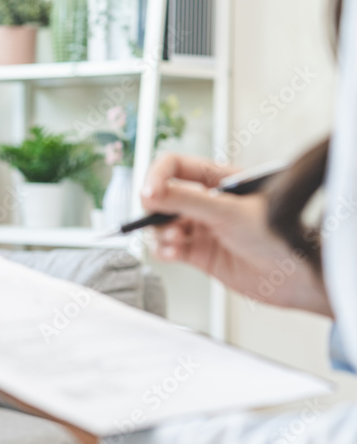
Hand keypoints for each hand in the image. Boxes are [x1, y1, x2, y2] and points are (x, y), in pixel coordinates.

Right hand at [141, 153, 332, 316]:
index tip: (149, 194)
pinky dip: (164, 251)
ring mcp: (202, 228)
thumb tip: (152, 192)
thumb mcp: (228, 212)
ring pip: (162, 225)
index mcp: (218, 179)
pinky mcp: (199, 253)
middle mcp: (207, 202)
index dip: (157, 177)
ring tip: (175, 241)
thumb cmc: (279, 236)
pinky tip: (173, 254)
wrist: (295, 276)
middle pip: (163, 197)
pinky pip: (168, 248)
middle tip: (157, 220)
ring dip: (161, 233)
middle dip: (157, 209)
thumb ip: (187, 200)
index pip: (175, 166)